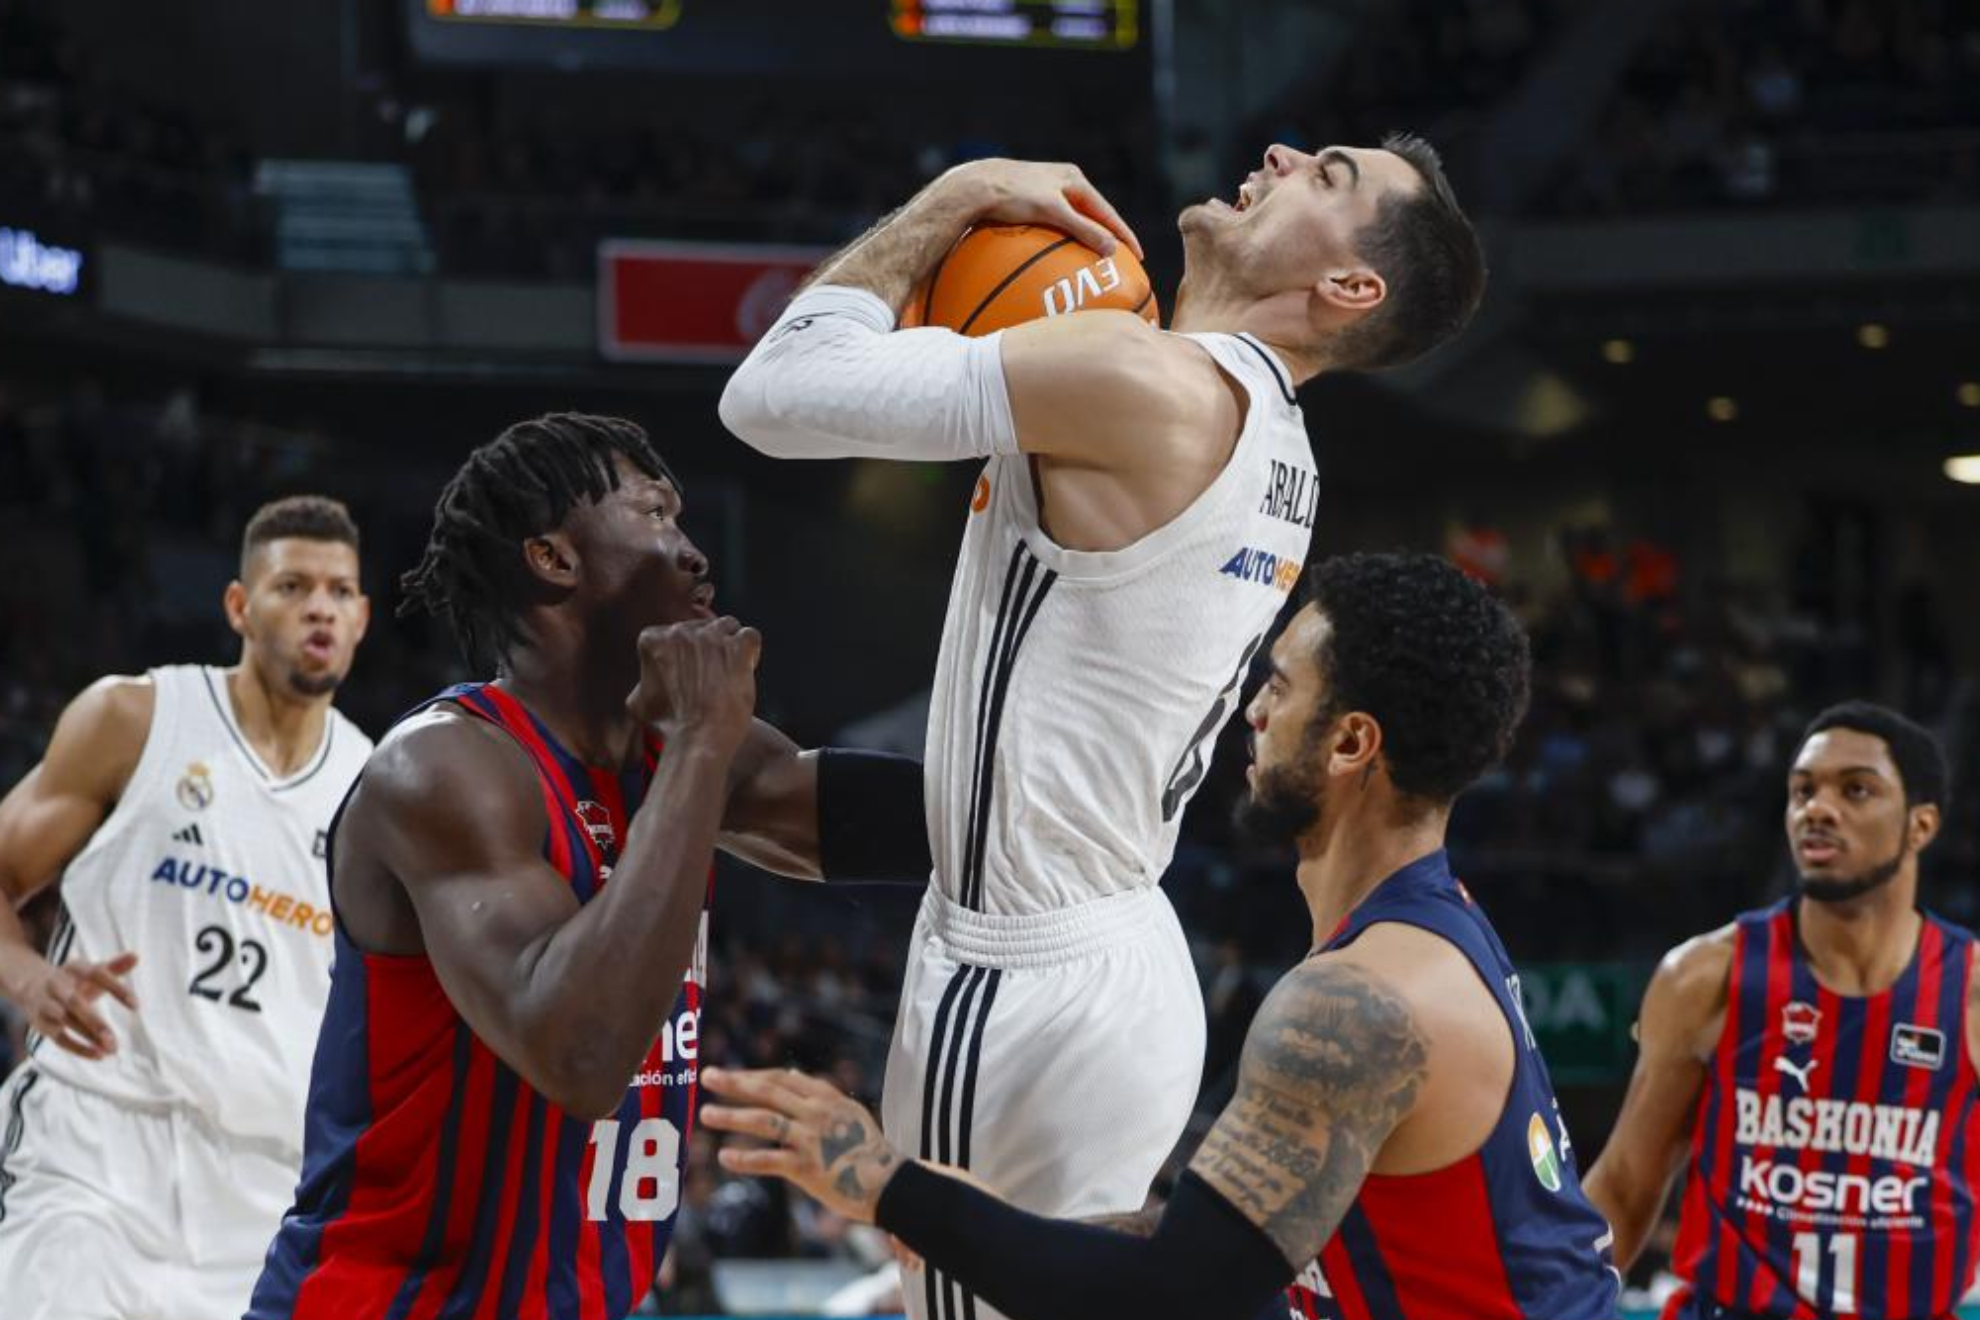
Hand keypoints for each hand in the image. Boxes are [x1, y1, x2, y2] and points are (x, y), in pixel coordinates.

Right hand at [5, 951, 137, 1058]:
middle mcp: (56, 985)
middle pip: (75, 1003)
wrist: (29, 984)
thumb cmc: (72, 979)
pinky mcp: (40, 1022)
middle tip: (115, 1040)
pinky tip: (99, 1055)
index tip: (137, 1006)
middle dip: (95, 1022)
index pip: (96, 974)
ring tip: (111, 1049)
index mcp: (73, 968)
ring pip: (65, 1021)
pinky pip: (57, 1037)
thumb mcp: (90, 970)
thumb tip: (136, 956)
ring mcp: (46, 1004)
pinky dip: (77, 1047)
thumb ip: (114, 966)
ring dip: (88, 1036)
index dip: (116, 989)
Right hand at [625, 617, 760, 751]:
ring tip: (730, 672)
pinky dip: (751, 652)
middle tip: (712, 677)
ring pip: (728, 626)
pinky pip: (749, 636)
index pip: (678, 632)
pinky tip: (745, 670)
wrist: (698, 738)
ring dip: (730, 646)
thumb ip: (645, 678)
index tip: (693, 673)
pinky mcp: (737, 646)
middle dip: (711, 648)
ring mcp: (710, 636)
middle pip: (704, 627)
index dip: (690, 653)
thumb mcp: (639, 702)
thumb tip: (650, 674)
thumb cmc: (670, 726)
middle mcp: (680, 631)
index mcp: (652, 639)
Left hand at [701, 1065, 902, 1222]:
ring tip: (706, 1114)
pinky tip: (724, 1157)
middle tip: (708, 1076)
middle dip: (735, 1083)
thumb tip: (791, 1072)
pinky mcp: (807, 1167)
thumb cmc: (868, 1151)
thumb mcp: (849, 1112)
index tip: (731, 1075)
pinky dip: (745, 1159)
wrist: (891, 1184)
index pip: (782, 1078)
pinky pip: (769, 1159)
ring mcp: (811, 1139)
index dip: (754, 1075)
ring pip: (764, 1120)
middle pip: (768, 1091)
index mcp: (827, 1097)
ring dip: (732, 1116)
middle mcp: (817, 1113)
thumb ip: (820, 1094)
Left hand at [940, 159, 1142, 260]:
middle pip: (1092, 215)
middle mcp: (1062, 181)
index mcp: (1074, 179)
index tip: (1138, 256)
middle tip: (1120, 260)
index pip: (1107, 212)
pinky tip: (1057, 257)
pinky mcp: (1028, 202)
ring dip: (1084, 239)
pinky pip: (1053, 226)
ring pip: (1072, 220)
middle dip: (1107, 237)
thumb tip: (1112, 248)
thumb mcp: (1054, 211)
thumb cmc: (1013, 195)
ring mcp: (1045, 191)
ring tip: (1094, 261)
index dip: (1124, 235)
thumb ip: (1084, 229)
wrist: (973, 186)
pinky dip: (1061, 241)